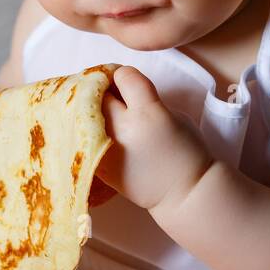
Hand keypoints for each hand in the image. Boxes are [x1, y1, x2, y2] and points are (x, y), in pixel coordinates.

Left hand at [94, 66, 213, 211]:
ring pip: (84, 115)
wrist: (185, 193)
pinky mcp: (100, 167)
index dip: (124, 76)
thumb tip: (121, 95)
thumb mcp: (174, 114)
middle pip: (98, 93)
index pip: (123, 76)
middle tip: (112, 97)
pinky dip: (88, 132)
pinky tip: (99, 134)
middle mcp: (123, 129)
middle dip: (103, 90)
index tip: (126, 83)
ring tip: (105, 117)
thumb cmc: (186, 151)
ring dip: (92, 111)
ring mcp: (107, 150)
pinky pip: (83, 138)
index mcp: (147, 112)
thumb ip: (146, 100)